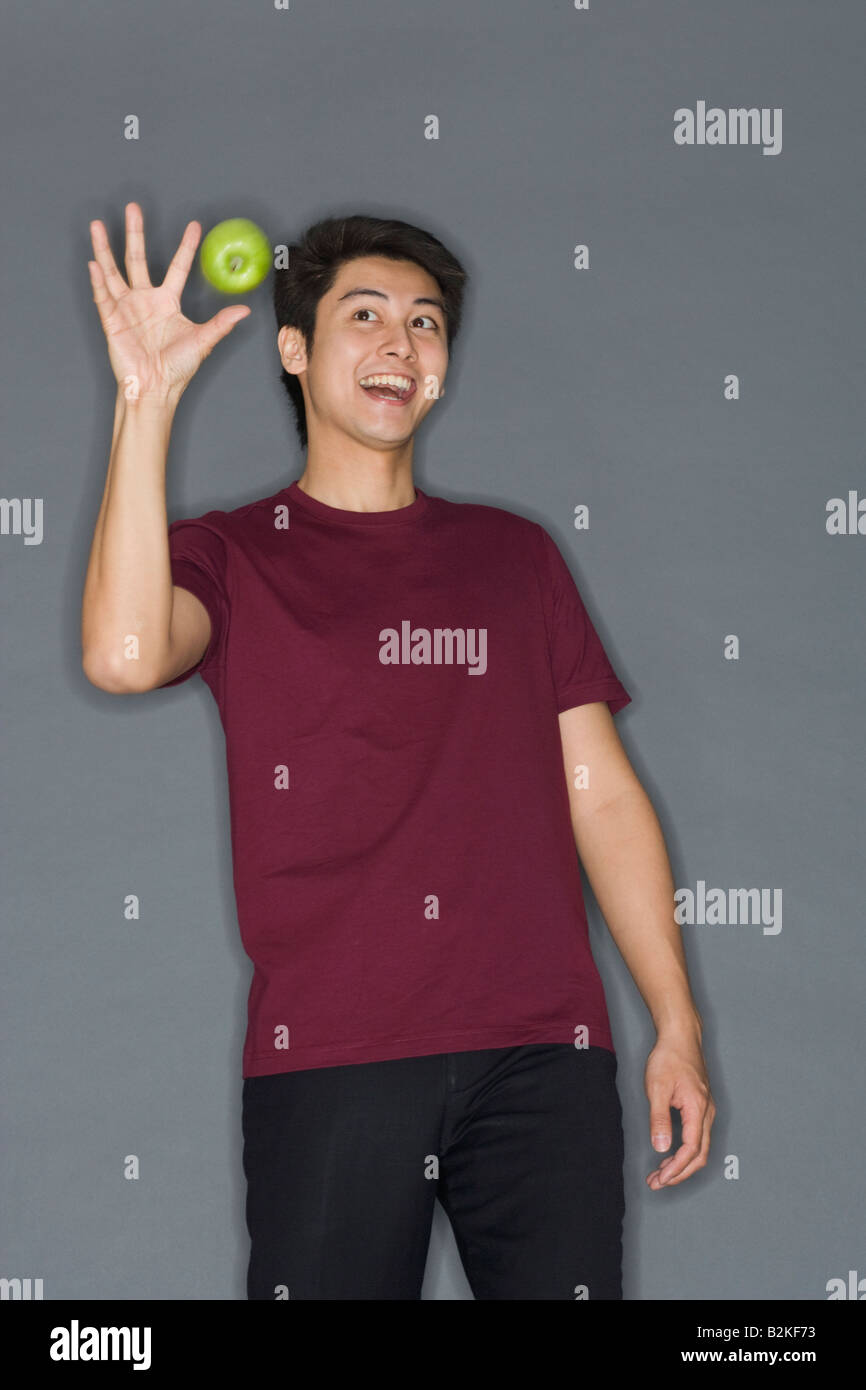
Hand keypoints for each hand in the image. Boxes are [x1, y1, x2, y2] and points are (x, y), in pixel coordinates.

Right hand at [87, 201, 250, 401]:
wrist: (155, 389)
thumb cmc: (178, 369)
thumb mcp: (203, 342)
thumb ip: (221, 323)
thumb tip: (245, 310)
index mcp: (168, 302)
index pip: (178, 267)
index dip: (186, 246)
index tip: (194, 225)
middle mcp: (145, 300)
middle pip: (137, 259)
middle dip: (135, 234)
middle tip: (133, 208)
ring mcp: (126, 308)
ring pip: (113, 272)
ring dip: (104, 249)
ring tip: (97, 225)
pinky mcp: (111, 320)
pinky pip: (102, 297)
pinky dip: (97, 281)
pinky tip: (93, 264)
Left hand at [644, 1031, 715, 1188]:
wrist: (680, 1036)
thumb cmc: (669, 1058)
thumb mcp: (657, 1088)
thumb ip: (659, 1119)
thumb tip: (661, 1147)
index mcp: (698, 1109)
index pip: (691, 1150)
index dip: (676, 1169)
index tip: (661, 1179)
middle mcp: (707, 1113)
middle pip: (699, 1155)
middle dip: (679, 1173)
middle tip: (657, 1182)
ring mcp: (706, 1110)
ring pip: (700, 1148)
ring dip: (681, 1164)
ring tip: (660, 1174)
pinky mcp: (701, 1107)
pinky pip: (698, 1137)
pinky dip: (685, 1152)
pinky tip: (669, 1154)